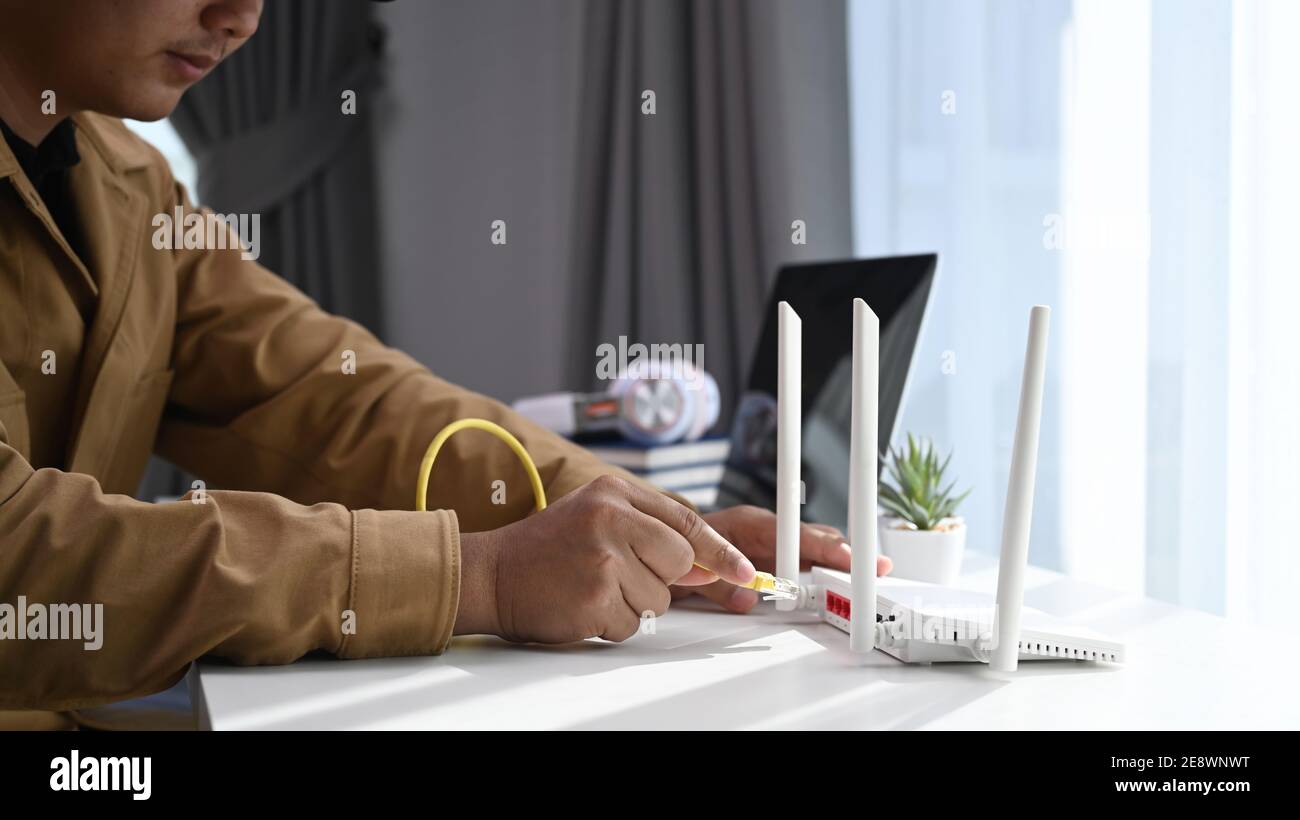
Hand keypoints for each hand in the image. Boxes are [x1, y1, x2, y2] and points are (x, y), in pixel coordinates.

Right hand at [454, 475, 756, 642]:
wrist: (491, 574)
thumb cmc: (547, 548)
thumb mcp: (599, 519)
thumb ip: (653, 533)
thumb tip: (710, 567)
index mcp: (614, 492)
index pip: (687, 522)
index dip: (721, 552)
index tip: (745, 571)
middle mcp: (610, 519)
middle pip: (680, 562)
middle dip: (659, 577)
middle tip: (617, 572)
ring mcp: (602, 560)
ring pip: (660, 599)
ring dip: (632, 603)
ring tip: (593, 585)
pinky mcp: (594, 599)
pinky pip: (633, 624)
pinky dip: (612, 622)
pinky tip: (583, 603)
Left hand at [674, 505, 893, 612]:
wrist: (666, 544)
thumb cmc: (680, 548)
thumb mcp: (692, 570)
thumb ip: (717, 585)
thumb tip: (747, 599)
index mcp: (750, 524)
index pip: (796, 535)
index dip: (824, 547)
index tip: (846, 559)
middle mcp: (766, 529)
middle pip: (814, 538)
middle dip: (846, 552)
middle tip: (877, 567)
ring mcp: (771, 542)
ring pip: (813, 548)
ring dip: (840, 561)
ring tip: (872, 573)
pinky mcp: (773, 556)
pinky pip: (804, 560)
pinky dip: (824, 569)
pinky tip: (844, 581)